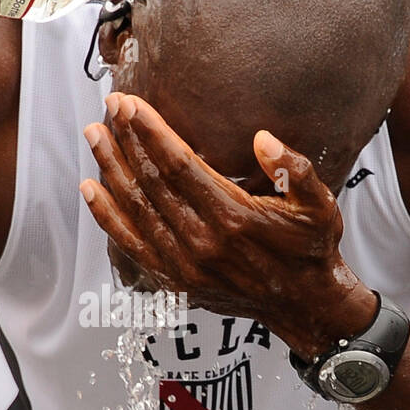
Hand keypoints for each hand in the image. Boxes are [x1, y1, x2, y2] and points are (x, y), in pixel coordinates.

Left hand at [79, 94, 377, 354]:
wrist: (303, 305)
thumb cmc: (311, 249)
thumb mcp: (319, 206)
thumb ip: (294, 169)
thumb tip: (262, 139)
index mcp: (234, 217)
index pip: (179, 165)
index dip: (151, 132)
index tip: (131, 104)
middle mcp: (201, 242)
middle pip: (151, 181)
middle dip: (126, 140)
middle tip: (110, 106)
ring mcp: (183, 265)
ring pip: (135, 208)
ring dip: (111, 168)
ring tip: (94, 134)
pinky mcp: (174, 281)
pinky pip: (130, 244)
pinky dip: (107, 216)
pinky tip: (90, 188)